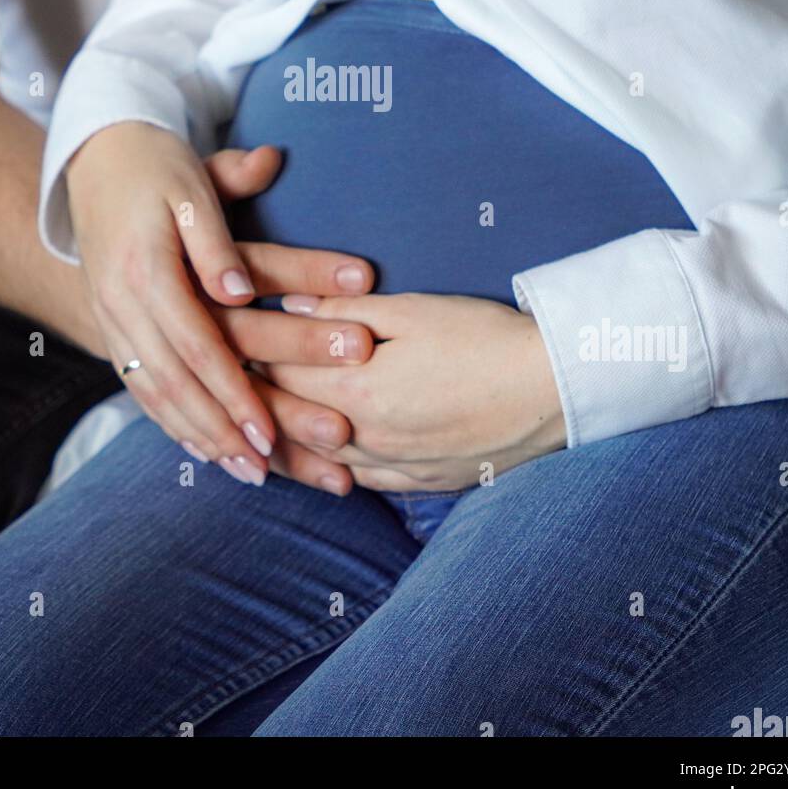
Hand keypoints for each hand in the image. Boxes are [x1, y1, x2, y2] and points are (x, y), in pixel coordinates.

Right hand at [66, 123, 372, 484]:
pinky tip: (205, 451)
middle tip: (268, 466)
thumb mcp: (192, 186)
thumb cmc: (158, 166)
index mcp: (145, 271)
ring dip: (202, 438)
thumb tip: (238, 291)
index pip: (196, 346)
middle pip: (176, 383)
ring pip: (155, 394)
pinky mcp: (113, 327)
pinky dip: (173, 422)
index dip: (233, 393)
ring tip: (249, 473)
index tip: (268, 431)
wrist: (95, 157)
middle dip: (223, 429)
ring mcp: (111, 319)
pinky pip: (141, 386)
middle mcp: (121, 304)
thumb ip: (216, 239)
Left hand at [257, 292, 566, 492]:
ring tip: (262, 416)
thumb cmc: (485, 337)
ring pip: (317, 458)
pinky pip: (357, 481)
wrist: (554, 387)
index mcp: (358, 389)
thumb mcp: (412, 309)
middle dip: (258, 395)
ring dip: (287, 435)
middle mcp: (367, 439)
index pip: (280, 372)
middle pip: (289, 419)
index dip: (253, 350)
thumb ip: (342, 310)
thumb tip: (288, 305)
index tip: (235, 334)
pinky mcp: (420, 483)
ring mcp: (394, 467)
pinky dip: (329, 466)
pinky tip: (320, 454)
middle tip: (233, 374)